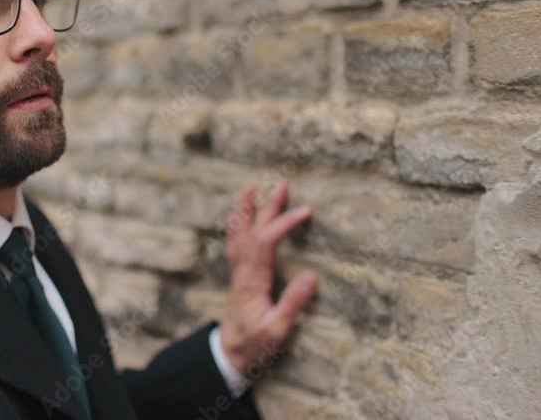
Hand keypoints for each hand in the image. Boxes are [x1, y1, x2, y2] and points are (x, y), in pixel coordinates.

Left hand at [219, 181, 318, 374]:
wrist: (229, 356)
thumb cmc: (254, 345)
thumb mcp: (277, 330)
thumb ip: (293, 303)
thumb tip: (311, 275)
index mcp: (253, 281)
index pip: (266, 242)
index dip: (284, 224)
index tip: (305, 211)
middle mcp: (242, 273)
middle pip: (252, 232)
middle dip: (267, 207)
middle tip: (281, 184)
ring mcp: (238, 275)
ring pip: (239, 236)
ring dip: (245, 212)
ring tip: (249, 190)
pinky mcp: (238, 279)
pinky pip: (235, 246)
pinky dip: (237, 228)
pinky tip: (238, 220)